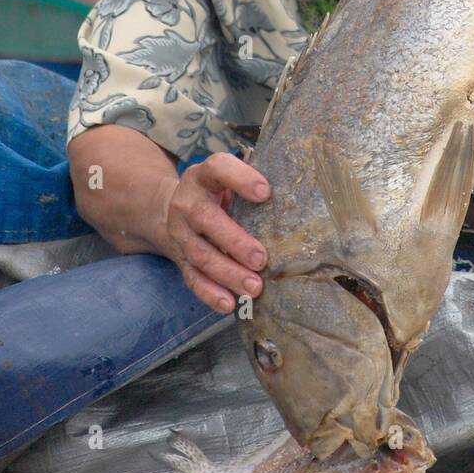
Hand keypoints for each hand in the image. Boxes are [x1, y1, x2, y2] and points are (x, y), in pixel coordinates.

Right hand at [150, 152, 270, 313]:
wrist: (174, 207)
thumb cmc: (217, 191)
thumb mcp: (228, 179)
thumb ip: (251, 185)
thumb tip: (299, 200)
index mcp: (203, 176)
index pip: (218, 169)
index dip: (240, 178)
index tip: (265, 192)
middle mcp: (187, 202)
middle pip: (205, 219)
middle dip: (234, 241)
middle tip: (261, 258)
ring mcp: (180, 232)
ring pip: (200, 254)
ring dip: (228, 273)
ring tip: (255, 287)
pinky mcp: (179, 258)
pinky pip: (192, 278)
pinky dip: (210, 293)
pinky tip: (230, 303)